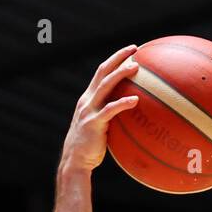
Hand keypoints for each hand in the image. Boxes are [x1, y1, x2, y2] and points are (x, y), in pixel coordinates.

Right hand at [59, 45, 140, 174]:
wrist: (75, 162)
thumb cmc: (91, 148)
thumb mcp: (101, 128)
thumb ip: (112, 118)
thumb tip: (134, 115)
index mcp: (89, 98)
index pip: (102, 72)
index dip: (115, 59)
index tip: (131, 51)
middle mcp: (87, 100)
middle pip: (103, 71)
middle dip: (118, 57)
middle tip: (136, 49)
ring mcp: (89, 110)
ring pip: (105, 85)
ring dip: (121, 74)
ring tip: (136, 67)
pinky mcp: (93, 123)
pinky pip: (110, 110)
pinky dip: (123, 103)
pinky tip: (136, 100)